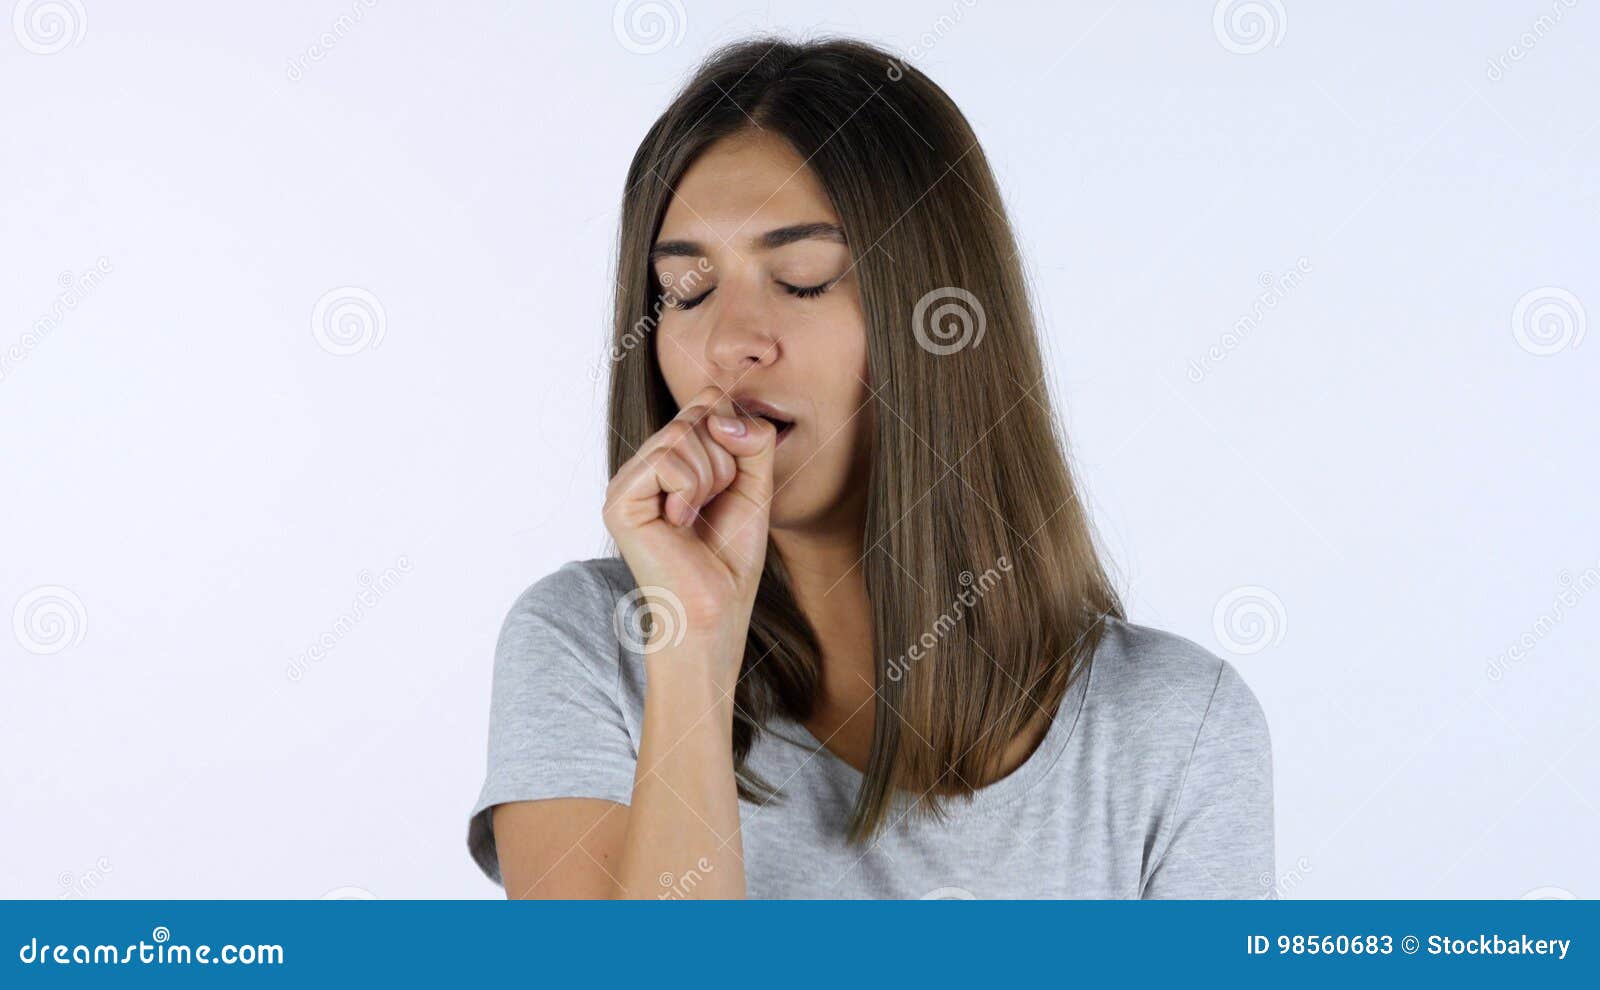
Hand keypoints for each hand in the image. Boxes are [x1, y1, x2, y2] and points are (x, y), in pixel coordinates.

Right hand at [602, 386, 777, 671]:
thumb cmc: (730, 556)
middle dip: (725, 463)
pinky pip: (665, 460)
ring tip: (696, 517)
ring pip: (681, 436)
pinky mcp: (619, 501)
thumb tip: (718, 406)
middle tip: (713, 506)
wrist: (715, 609)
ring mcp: (626, 482)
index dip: (733, 433)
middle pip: (696, 416)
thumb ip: (750, 438)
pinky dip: (689, 491)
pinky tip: (679, 523)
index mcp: (670, 460)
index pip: (706, 403)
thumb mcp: (755, 484)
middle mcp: (643, 466)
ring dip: (710, 478)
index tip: (732, 481)